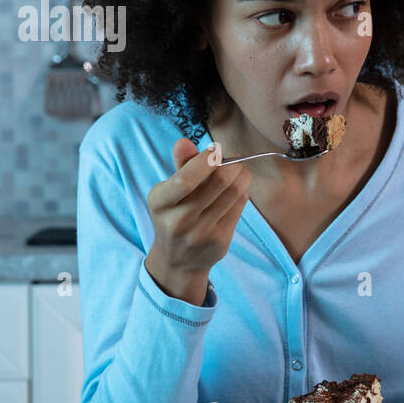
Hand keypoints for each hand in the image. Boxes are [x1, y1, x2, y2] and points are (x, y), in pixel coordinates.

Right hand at [144, 137, 250, 304]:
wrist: (177, 260)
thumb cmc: (173, 216)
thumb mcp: (168, 192)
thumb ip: (179, 166)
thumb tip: (183, 142)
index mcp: (160, 203)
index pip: (186, 179)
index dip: (206, 160)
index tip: (215, 150)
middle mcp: (179, 220)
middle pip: (218, 182)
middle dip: (232, 164)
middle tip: (235, 158)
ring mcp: (201, 233)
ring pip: (233, 193)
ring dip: (242, 175)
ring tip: (241, 170)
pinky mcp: (219, 241)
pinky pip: (239, 207)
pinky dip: (243, 192)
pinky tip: (239, 188)